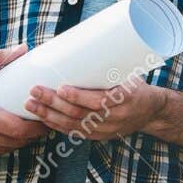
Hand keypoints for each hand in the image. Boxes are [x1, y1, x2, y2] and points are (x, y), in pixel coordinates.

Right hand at [0, 45, 48, 159]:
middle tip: (42, 125)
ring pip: (5, 149)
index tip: (46, 120)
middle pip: (15, 141)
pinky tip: (9, 138)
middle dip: (32, 135)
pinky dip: (4, 147)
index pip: (18, 129)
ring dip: (19, 142)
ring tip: (29, 131)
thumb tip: (22, 49)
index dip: (37, 128)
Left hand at [25, 77, 166, 140]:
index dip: (78, 96)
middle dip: (53, 103)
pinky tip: (43, 118)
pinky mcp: (99, 136)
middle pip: (80, 114)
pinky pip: (74, 133)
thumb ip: (107, 69)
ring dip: (49, 115)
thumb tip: (75, 46)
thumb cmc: (136, 86)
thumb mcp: (129, 74)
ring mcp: (106, 129)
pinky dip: (56, 126)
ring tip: (30, 104)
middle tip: (35, 91)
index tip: (60, 87)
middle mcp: (116, 117)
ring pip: (73, 125)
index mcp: (126, 98)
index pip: (99, 102)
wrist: (151, 111)